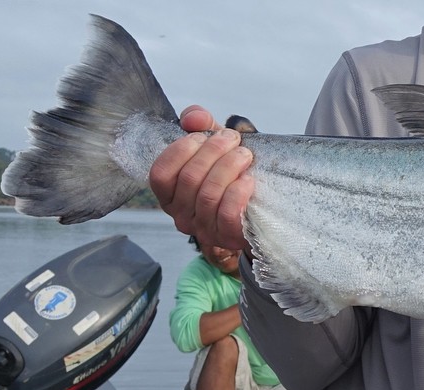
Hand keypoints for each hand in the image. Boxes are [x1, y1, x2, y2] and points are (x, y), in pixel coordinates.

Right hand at [149, 105, 253, 250]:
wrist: (262, 210)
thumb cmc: (232, 174)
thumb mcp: (215, 146)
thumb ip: (200, 124)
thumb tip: (194, 117)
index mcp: (170, 195)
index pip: (161, 173)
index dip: (180, 150)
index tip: (202, 135)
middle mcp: (181, 215)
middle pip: (189, 179)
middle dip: (213, 151)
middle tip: (232, 138)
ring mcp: (204, 229)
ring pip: (208, 194)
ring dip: (228, 167)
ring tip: (245, 154)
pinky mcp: (227, 236)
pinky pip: (226, 214)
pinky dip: (237, 192)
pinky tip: (248, 180)